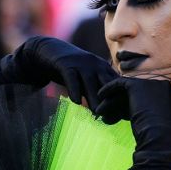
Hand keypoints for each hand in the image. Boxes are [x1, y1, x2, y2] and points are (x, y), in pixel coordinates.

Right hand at [0, 37, 116, 109]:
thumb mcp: (86, 81)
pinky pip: (71, 78)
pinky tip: (75, 102)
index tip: (120, 116)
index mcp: (103, 68)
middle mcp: (95, 65)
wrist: (49, 50)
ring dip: (94, 98)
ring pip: (90, 82)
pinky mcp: (65, 64)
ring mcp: (80, 63)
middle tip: (111, 119)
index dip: (120, 100)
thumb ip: (96, 95)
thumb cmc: (71, 71)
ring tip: (97, 114)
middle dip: (110, 101)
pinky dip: (74, 89)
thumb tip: (108, 116)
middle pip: (106, 84)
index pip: (117, 85)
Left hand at [95, 75, 170, 144]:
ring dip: (114, 99)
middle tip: (110, 110)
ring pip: (128, 90)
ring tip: (100, 109)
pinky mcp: (138, 84)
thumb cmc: (163, 140)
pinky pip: (120, 83)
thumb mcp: (162, 127)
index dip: (135, 106)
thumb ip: (155, 118)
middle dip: (123, 102)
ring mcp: (151, 84)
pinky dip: (109, 88)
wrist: (162, 137)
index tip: (123, 116)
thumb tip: (143, 121)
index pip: (151, 98)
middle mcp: (164, 87)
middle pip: (139, 93)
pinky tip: (100, 96)